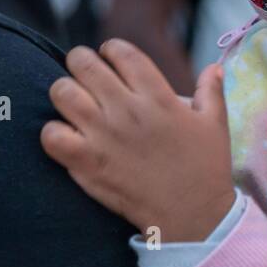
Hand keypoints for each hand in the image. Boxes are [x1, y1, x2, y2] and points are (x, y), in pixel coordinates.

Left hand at [41, 39, 235, 243]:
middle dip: (81, 62)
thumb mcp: (215, 124)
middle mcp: (127, 110)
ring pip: (62, 92)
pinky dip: (53, 132)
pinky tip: (66, 135)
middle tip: (86, 76)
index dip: (111, 49)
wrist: (193, 217)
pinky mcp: (87, 164)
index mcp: (157, 96)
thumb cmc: (206, 168)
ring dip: (65, 93)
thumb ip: (211, 91)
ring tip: (74, 103)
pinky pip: (51, 136)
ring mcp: (104, 136)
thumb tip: (213, 68)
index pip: (121, 51)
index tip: (111, 58)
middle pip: (84, 63)